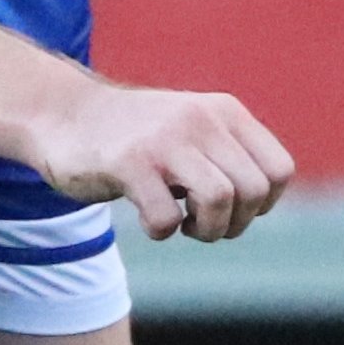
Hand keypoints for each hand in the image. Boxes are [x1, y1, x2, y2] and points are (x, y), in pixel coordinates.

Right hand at [32, 80, 294, 243]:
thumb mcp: (193, 130)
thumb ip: (230, 153)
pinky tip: (149, 220)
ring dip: (205, 231)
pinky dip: (162, 232)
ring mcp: (164, 140)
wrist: (64, 115)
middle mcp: (200, 120)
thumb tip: (261, 202)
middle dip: (234, 224)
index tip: (231, 209)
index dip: (263, 205)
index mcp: (224, 112)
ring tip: (182, 225)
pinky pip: (166, 217)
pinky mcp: (128, 163)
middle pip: (253, 192)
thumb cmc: (136, 137)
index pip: (279, 171)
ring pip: (220, 200)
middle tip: (202, 223)